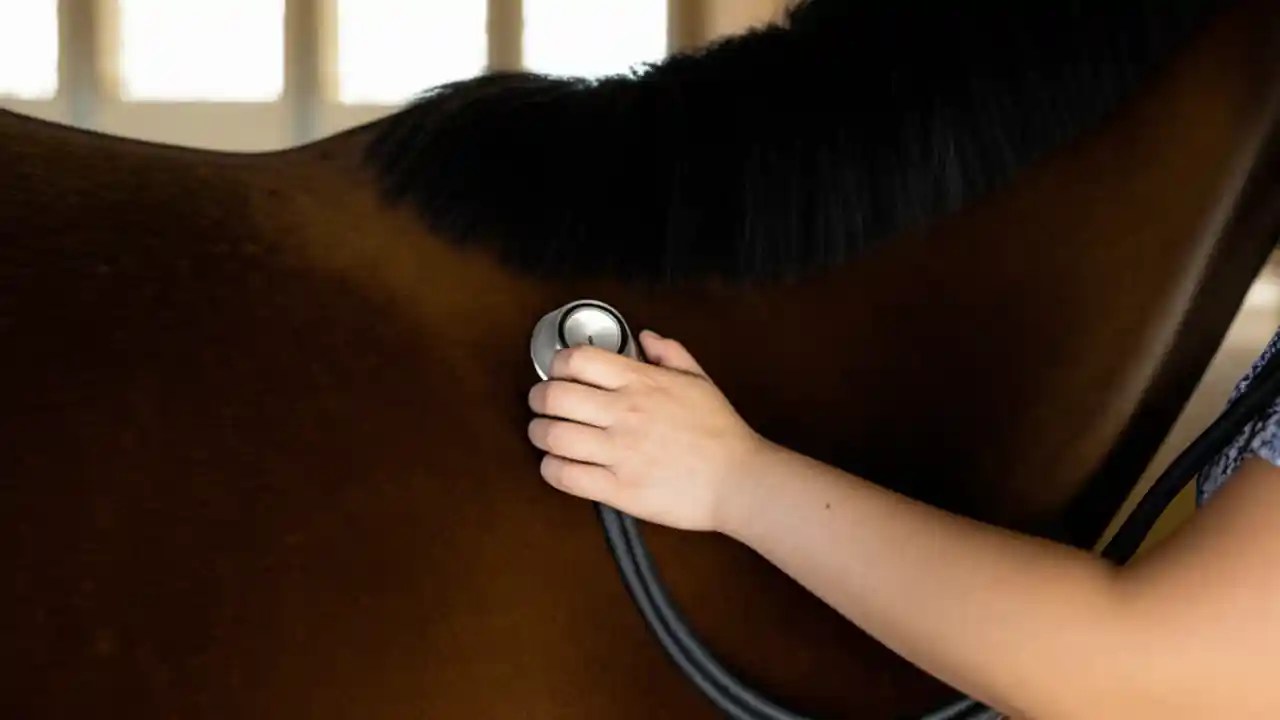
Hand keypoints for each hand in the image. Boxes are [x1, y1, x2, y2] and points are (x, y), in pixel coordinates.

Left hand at [527, 330, 767, 531]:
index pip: (578, 360)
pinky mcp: (618, 489)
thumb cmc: (720, 432)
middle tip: (540, 404)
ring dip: (539, 434)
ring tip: (543, 434)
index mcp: (642, 383)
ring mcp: (620, 452)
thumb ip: (670, 354)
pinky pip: (566, 476)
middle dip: (538, 398)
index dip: (557, 364)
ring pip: (553, 436)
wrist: (738, 480)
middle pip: (555, 396)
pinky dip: (551, 468)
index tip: (557, 372)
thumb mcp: (700, 380)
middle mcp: (625, 413)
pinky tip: (557, 464)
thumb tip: (646, 337)